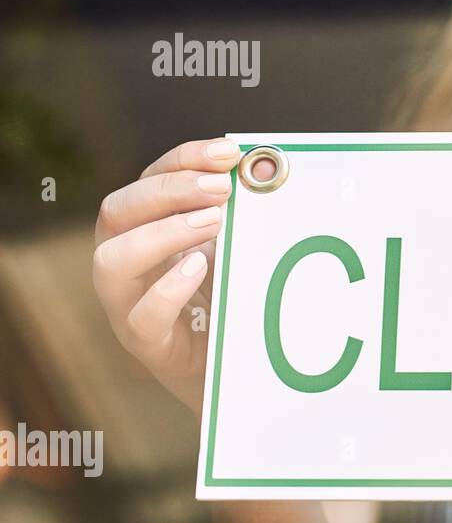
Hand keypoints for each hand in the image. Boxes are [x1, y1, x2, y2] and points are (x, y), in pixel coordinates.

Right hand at [93, 138, 240, 415]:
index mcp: (145, 227)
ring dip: (163, 233)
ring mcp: (127, 303)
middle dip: (170, 190)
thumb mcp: (234, 248)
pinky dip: (168, 288)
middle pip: (118, 210)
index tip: (229, 152)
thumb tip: (268, 171)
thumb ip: (242, 215)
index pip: (149, 179)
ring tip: (213, 221)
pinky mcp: (146, 343)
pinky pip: (140, 316)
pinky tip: (199, 267)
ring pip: (112, 260)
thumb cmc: (228, 298)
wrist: (231, 370)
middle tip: (222, 187)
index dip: (184, 159)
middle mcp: (125, 259)